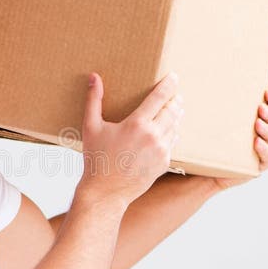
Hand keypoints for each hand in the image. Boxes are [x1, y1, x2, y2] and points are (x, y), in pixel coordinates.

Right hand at [79, 71, 183, 205]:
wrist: (106, 192)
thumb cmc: (96, 159)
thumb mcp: (91, 127)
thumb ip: (94, 100)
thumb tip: (94, 77)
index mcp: (137, 124)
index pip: (160, 97)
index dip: (169, 84)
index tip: (174, 77)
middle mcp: (153, 136)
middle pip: (173, 110)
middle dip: (175, 99)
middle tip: (176, 93)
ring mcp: (161, 151)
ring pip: (175, 126)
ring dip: (177, 115)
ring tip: (176, 109)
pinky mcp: (164, 163)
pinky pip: (172, 143)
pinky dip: (172, 134)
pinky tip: (169, 131)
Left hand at [213, 88, 267, 191]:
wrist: (203, 169)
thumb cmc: (206, 141)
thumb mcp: (209, 121)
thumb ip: (208, 105)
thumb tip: (186, 81)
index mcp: (254, 118)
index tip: (267, 91)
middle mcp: (262, 133)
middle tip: (260, 107)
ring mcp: (263, 149)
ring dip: (267, 129)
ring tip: (257, 123)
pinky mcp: (259, 165)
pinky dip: (265, 150)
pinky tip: (256, 142)